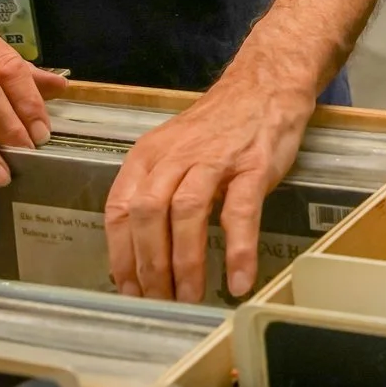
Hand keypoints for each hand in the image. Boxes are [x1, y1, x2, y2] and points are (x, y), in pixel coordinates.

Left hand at [104, 79, 312, 301]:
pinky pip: (240, 211)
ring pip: (186, 214)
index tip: (127, 289)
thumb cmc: (219, 127)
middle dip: (150, 266)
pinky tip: (239, 278)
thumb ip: (155, 192)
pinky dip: (238, 248)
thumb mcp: (173, 152)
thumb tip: (142, 252)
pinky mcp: (252, 165)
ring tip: (191, 296)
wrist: (265, 86)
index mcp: (148, 156)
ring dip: (186, 262)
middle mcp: (175, 157)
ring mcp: (214, 160)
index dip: (120, 255)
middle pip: (148, 215)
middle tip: (159, 300)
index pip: (120, 210)